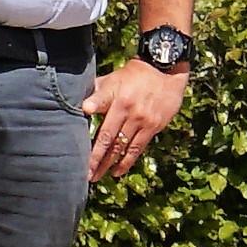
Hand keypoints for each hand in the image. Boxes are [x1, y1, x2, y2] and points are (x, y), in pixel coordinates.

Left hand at [83, 59, 188, 182]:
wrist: (165, 70)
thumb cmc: (133, 74)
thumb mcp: (113, 79)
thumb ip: (98, 94)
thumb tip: (83, 108)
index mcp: (118, 101)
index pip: (102, 131)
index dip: (92, 148)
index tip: (80, 161)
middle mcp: (131, 113)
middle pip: (111, 142)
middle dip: (97, 161)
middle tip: (86, 176)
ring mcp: (144, 121)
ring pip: (124, 147)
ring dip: (110, 164)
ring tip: (99, 176)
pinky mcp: (155, 126)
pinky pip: (139, 147)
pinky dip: (128, 161)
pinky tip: (118, 171)